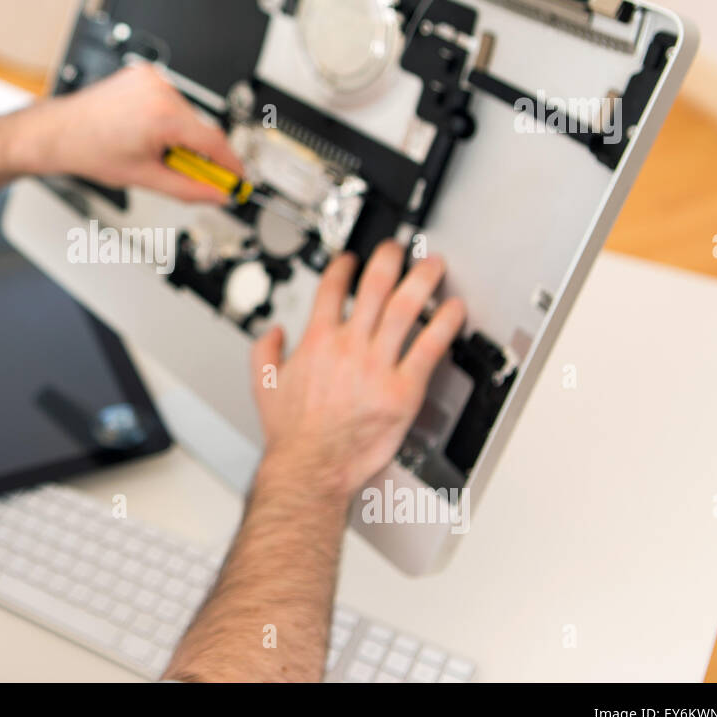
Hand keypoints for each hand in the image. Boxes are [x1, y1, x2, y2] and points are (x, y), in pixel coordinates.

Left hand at [47, 61, 243, 203]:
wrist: (59, 132)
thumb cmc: (88, 149)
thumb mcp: (144, 178)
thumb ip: (188, 189)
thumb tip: (216, 194)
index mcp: (162, 116)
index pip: (214, 142)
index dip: (229, 164)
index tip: (236, 178)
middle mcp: (159, 90)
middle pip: (202, 128)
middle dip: (198, 154)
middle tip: (186, 174)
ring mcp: (152, 79)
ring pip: (188, 115)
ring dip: (182, 136)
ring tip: (154, 152)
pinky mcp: (145, 74)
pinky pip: (171, 101)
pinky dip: (168, 120)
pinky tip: (146, 133)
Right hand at [250, 240, 466, 500]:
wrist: (312, 466)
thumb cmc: (292, 434)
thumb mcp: (263, 384)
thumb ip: (264, 350)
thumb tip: (273, 332)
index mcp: (316, 341)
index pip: (333, 288)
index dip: (344, 266)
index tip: (352, 259)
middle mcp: (349, 346)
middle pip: (374, 286)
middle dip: (389, 259)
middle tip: (398, 249)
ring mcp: (377, 366)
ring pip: (405, 308)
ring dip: (422, 280)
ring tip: (434, 266)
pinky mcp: (403, 389)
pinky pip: (430, 348)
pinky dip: (444, 324)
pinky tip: (453, 311)